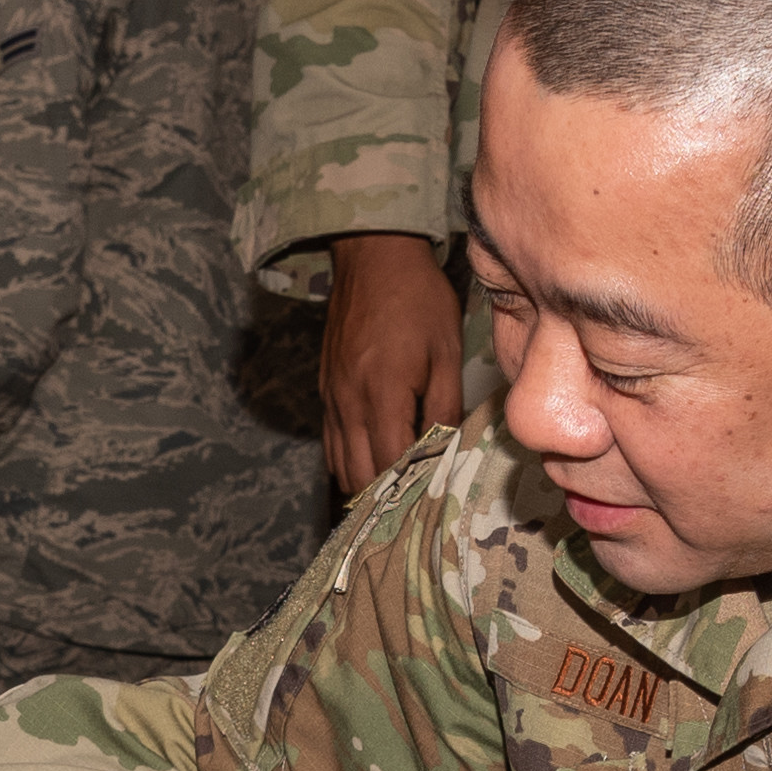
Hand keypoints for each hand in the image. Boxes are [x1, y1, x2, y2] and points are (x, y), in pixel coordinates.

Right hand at [318, 232, 463, 493]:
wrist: (372, 256)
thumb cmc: (418, 299)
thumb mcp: (446, 349)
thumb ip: (445, 404)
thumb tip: (446, 450)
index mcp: (382, 393)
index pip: (391, 465)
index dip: (410, 492)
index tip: (431, 507)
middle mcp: (348, 402)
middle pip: (359, 475)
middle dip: (384, 500)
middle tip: (412, 514)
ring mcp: (332, 397)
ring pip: (339, 464)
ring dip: (363, 485)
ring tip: (391, 502)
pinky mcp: (325, 389)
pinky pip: (331, 442)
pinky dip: (348, 462)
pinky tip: (369, 467)